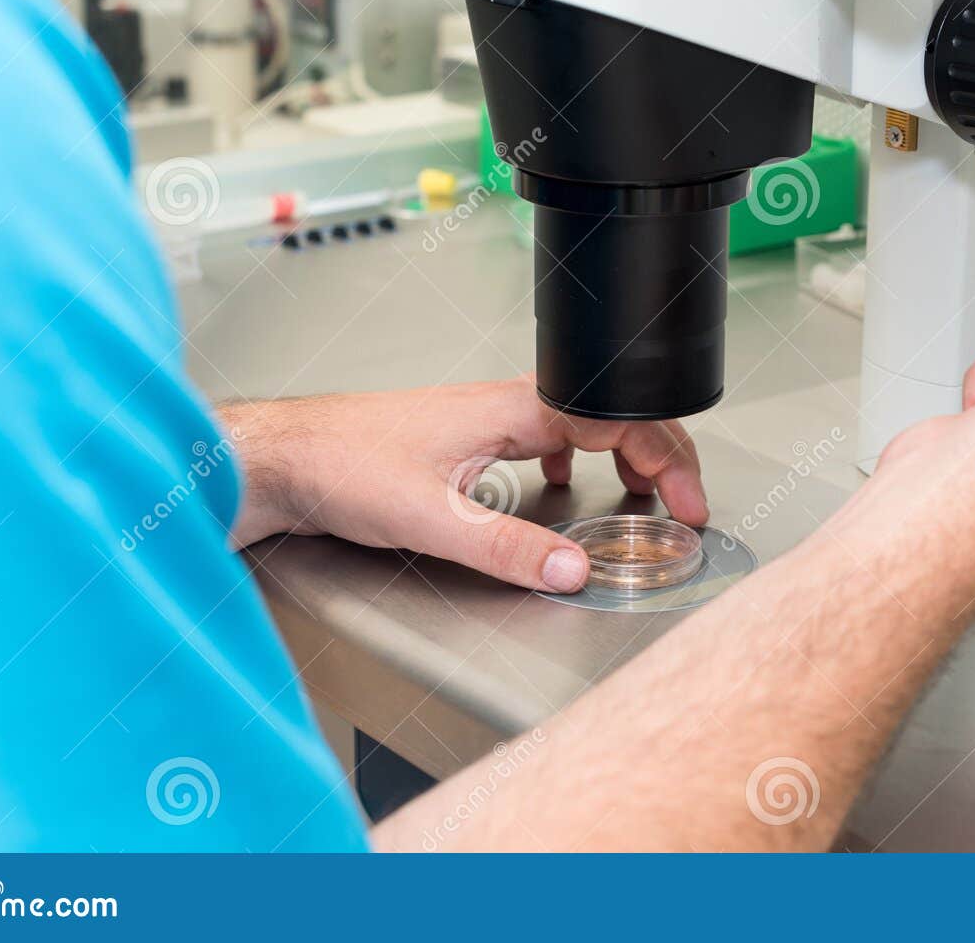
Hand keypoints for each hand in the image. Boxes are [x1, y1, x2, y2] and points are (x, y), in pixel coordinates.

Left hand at [220, 376, 707, 591]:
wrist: (287, 456)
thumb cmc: (342, 466)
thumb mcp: (431, 519)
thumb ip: (507, 548)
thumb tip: (572, 570)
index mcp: (512, 408)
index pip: (618, 418)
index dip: (666, 460)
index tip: (687, 505)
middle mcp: (506, 402)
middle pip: (612, 413)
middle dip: (660, 454)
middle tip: (683, 504)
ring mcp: (488, 414)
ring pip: (581, 421)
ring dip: (622, 452)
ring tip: (642, 491)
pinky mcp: (469, 433)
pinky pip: (545, 434)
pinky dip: (574, 457)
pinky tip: (559, 483)